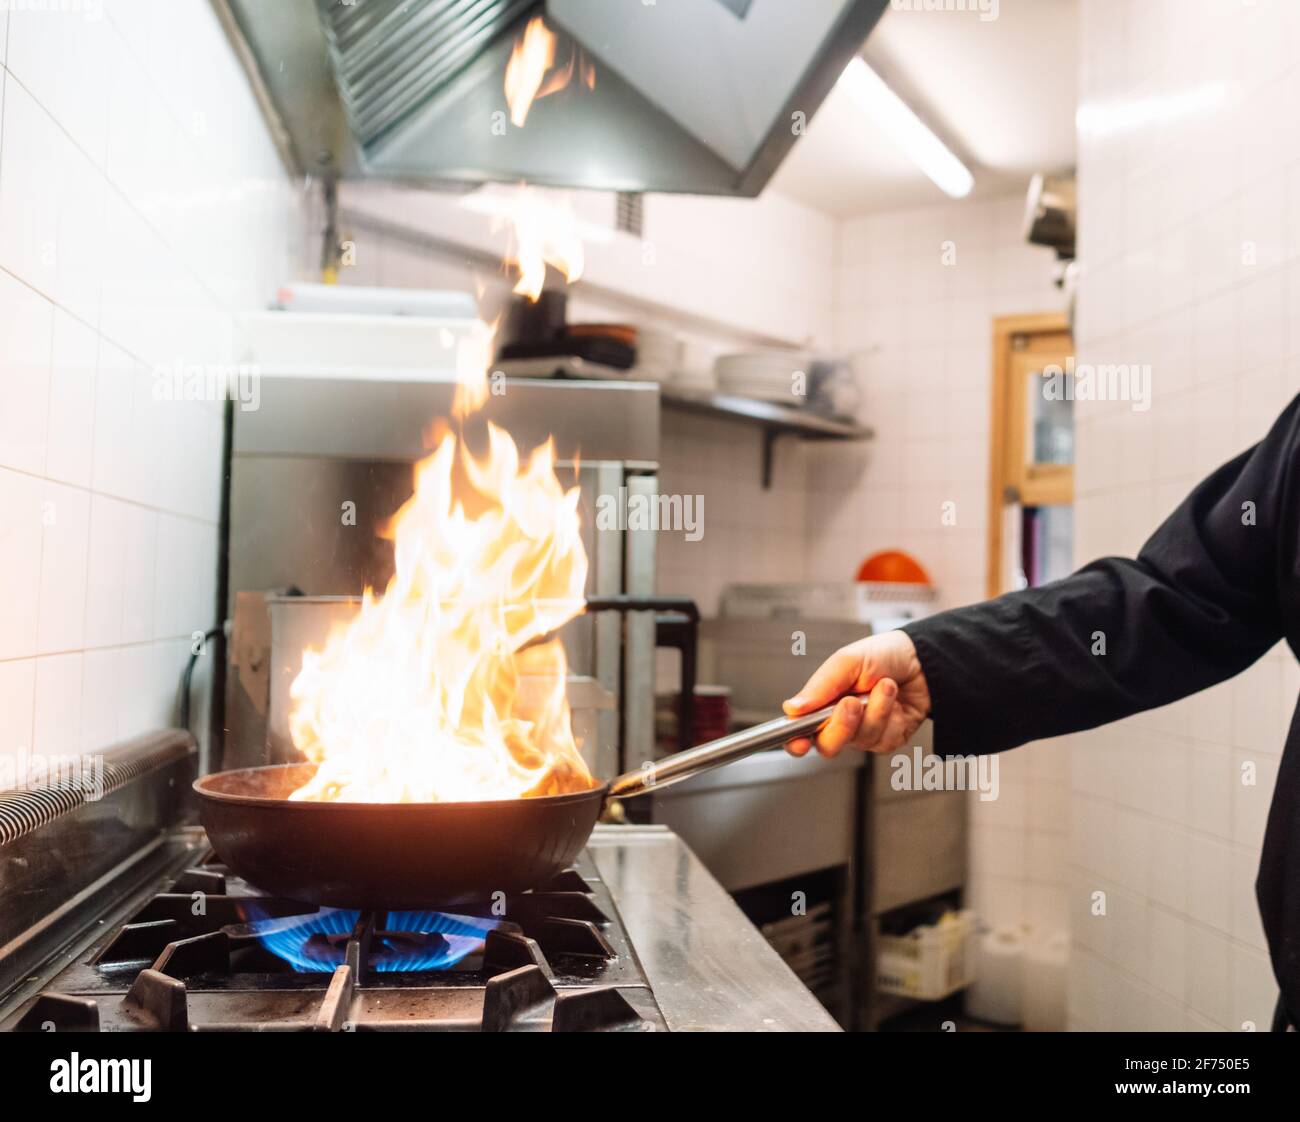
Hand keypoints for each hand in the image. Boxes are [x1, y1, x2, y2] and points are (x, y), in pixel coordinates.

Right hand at [782, 630, 930, 756]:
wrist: (921, 658)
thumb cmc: (882, 655)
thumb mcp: (846, 662)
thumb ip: (818, 687)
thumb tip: (791, 708)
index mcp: (821, 703)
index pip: (798, 731)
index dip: (795, 741)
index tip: (799, 740)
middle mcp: (839, 722)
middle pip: (826, 745)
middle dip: (840, 726)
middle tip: (851, 703)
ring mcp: (863, 733)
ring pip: (857, 741)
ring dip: (872, 711)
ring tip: (882, 685)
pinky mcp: (886, 740)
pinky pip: (881, 739)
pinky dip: (887, 712)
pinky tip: (890, 694)